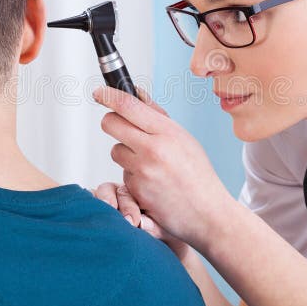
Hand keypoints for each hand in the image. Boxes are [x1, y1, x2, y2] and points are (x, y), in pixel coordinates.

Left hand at [92, 85, 235, 251]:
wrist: (208, 212)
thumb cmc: (197, 174)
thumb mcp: (184, 138)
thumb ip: (158, 117)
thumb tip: (135, 94)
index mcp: (167, 132)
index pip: (128, 105)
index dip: (108, 95)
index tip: (99, 93)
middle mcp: (153, 149)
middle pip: (111, 124)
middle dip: (110, 121)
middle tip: (117, 125)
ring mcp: (143, 171)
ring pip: (115, 150)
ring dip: (125, 153)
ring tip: (148, 163)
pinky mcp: (136, 191)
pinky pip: (124, 175)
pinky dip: (133, 176)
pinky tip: (152, 183)